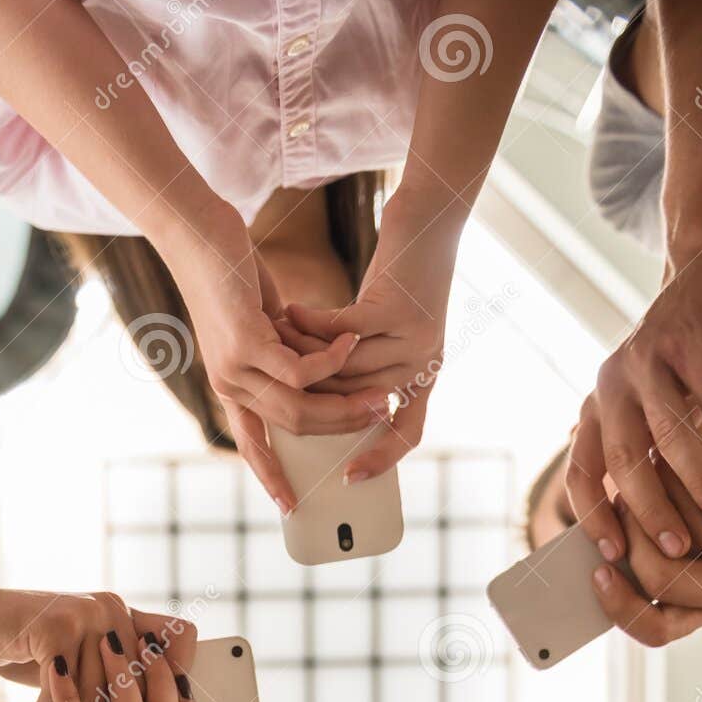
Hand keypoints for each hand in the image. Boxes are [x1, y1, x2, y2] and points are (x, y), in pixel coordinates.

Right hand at [0, 585, 196, 701]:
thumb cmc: (27, 649)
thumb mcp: (78, 663)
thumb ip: (114, 682)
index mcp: (129, 617)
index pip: (156, 676)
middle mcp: (115, 609)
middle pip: (127, 688)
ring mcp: (88, 613)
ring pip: (93, 693)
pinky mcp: (57, 624)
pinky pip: (60, 689)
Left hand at [163, 209, 390, 507]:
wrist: (198, 236)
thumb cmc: (233, 277)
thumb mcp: (262, 325)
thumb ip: (284, 355)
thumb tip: (320, 378)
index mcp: (233, 389)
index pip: (253, 447)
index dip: (272, 477)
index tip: (291, 507)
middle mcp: (230, 386)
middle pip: (294, 427)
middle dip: (341, 429)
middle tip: (379, 418)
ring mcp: (234, 367)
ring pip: (300, 406)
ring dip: (345, 402)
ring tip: (378, 392)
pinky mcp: (245, 342)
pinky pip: (300, 369)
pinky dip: (332, 360)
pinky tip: (351, 342)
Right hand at [280, 193, 457, 479]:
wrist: (429, 222)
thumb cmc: (400, 281)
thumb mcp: (385, 334)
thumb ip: (363, 369)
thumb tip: (317, 405)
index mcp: (423, 380)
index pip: (407, 436)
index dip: (380, 460)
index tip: (348, 478)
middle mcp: (424, 366)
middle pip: (354, 398)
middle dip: (308, 388)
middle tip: (271, 376)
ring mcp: (416, 341)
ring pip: (344, 367)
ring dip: (302, 351)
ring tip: (273, 338)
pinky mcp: (400, 311)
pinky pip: (343, 330)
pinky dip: (311, 322)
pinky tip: (288, 312)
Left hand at [567, 253, 701, 558]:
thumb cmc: (680, 360)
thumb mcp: (646, 406)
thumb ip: (638, 453)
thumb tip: (629, 519)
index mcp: (596, 407)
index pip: (581, 472)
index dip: (593, 516)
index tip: (614, 556)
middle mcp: (610, 384)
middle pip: (624, 461)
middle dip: (651, 513)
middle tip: (679, 552)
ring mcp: (647, 358)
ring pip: (671, 435)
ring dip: (700, 483)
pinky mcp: (689, 339)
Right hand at [592, 444, 701, 647]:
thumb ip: (660, 558)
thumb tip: (598, 547)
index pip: (655, 631)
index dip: (620, 606)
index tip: (598, 571)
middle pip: (660, 575)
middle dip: (632, 529)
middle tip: (621, 496)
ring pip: (684, 528)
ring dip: (658, 488)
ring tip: (651, 462)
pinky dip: (693, 470)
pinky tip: (687, 450)